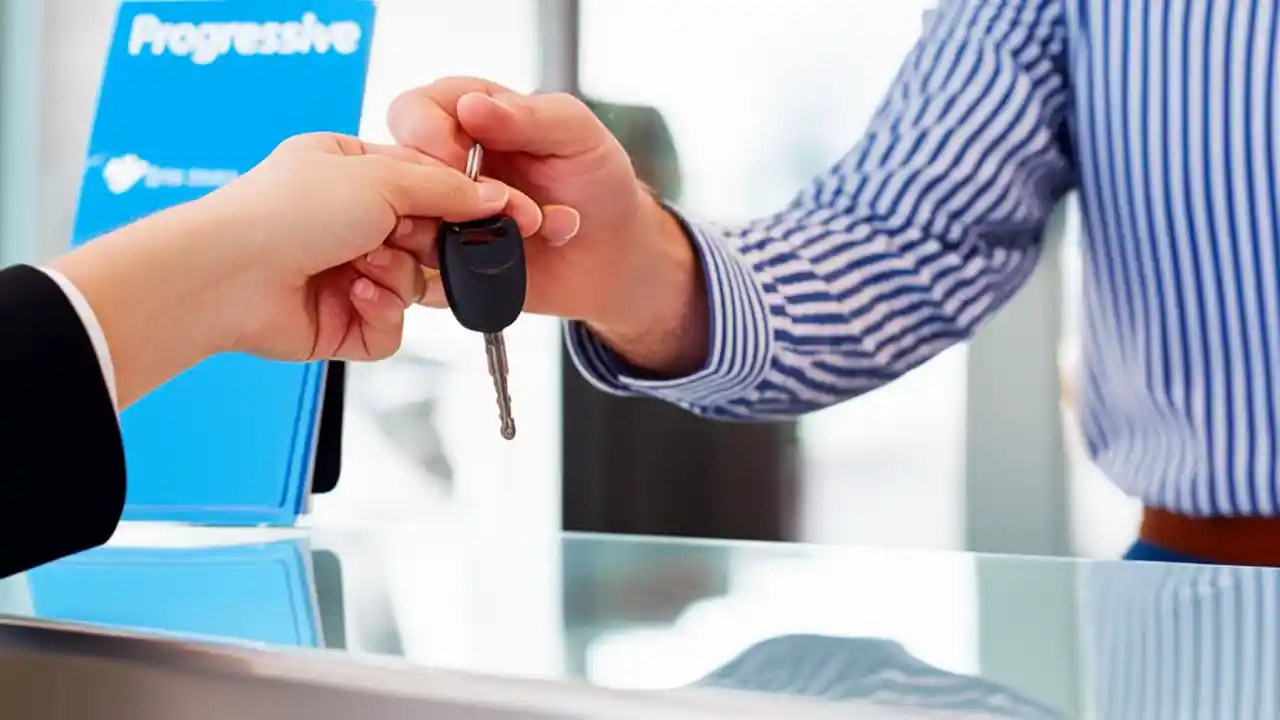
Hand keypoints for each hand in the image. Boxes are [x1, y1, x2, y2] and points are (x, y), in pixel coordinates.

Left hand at [52, 132, 546, 407]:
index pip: (430, 184)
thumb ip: (447, 189)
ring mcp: (344, 273)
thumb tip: (495, 197)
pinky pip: (391, 329)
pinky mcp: (340, 323)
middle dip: (427, 244)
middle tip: (417, 241)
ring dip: (396, 278)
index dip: (469, 201)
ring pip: (413, 287)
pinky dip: (380, 314)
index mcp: (350, 172)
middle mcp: (347, 221)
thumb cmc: (286, 211)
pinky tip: (353, 296)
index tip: (514, 214)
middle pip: (428, 239)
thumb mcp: (381, 178)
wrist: (228, 275)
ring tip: (363, 269)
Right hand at [388, 78, 708, 375]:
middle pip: (398, 172)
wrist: (613, 256)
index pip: (413, 111)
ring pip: (408, 227)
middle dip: (457, 196)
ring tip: (533, 234)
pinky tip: (514, 262)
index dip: (429, 135)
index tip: (464, 159)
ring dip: (468, 238)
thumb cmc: (598, 183)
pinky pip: (424, 273)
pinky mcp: (447, 264)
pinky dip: (465, 272)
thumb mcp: (576, 134)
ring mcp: (441, 216)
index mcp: (466, 115)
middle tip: (521, 212)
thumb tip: (472, 106)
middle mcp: (443, 165)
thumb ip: (526, 115)